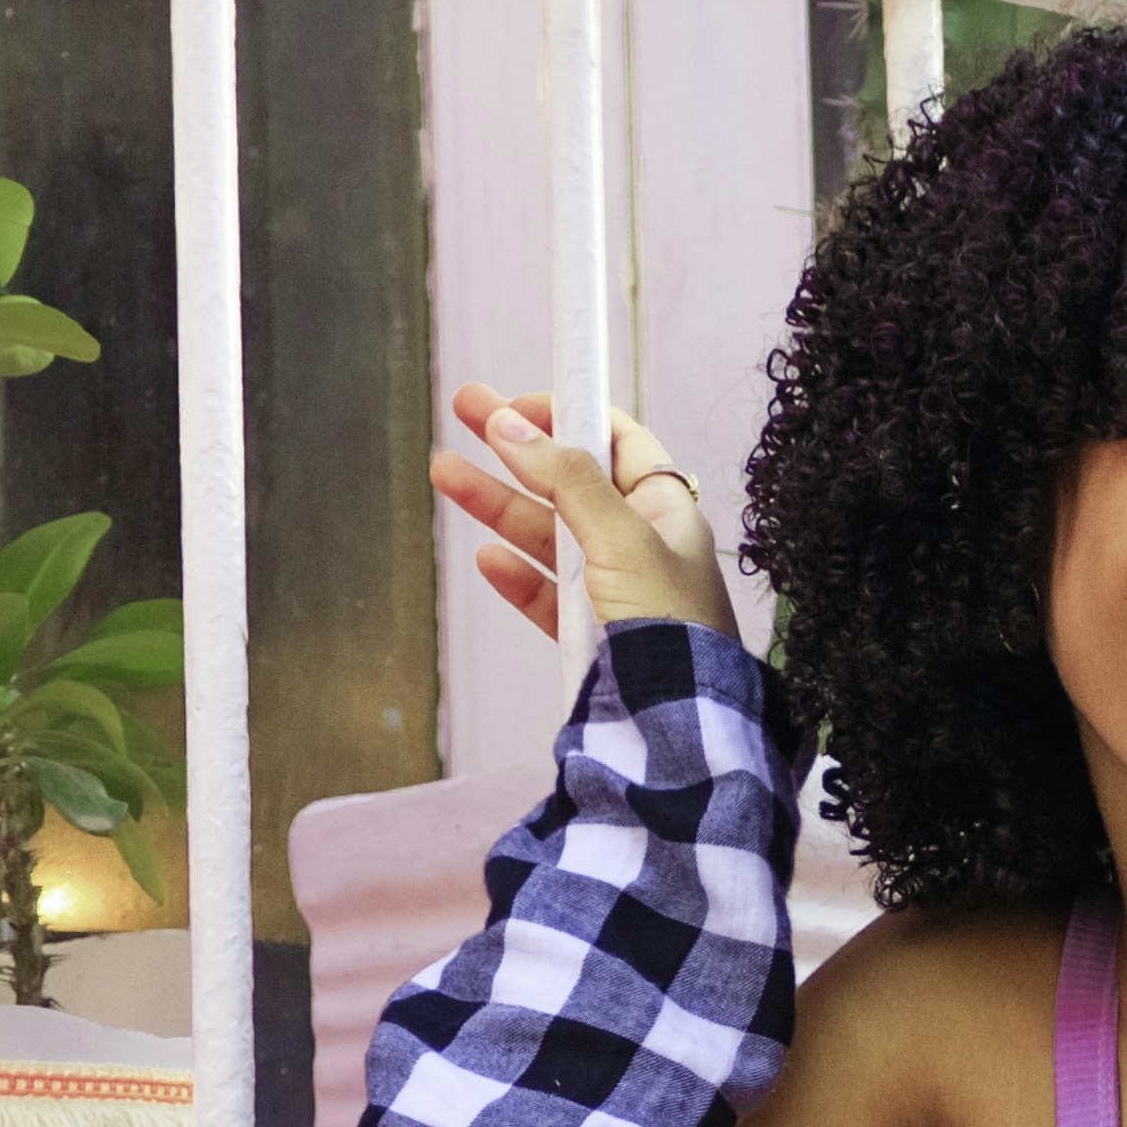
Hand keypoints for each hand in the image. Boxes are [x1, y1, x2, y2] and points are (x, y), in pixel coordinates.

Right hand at [433, 381, 741, 646]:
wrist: (682, 724)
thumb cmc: (674, 627)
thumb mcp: (622, 537)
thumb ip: (566, 480)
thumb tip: (512, 425)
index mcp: (666, 511)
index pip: (617, 441)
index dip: (569, 412)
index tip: (518, 402)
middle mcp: (641, 545)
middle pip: (569, 481)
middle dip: (514, 447)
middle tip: (465, 410)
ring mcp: (612, 592)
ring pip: (547, 537)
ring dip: (497, 504)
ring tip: (444, 473)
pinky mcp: (588, 637)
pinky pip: (545, 597)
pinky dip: (516, 575)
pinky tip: (487, 559)